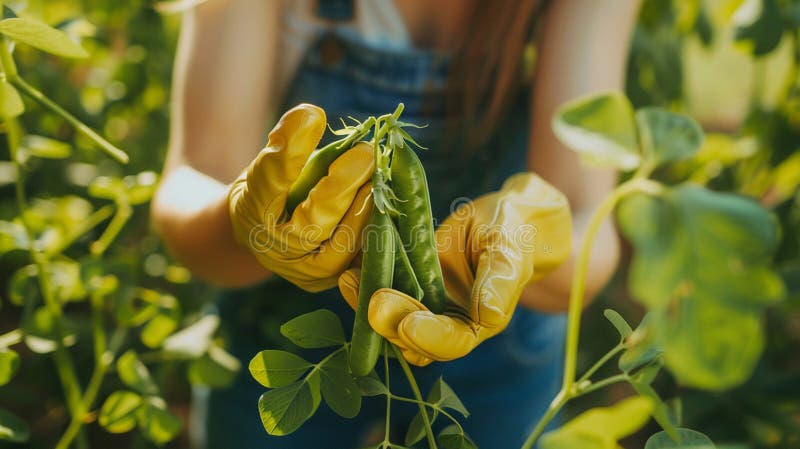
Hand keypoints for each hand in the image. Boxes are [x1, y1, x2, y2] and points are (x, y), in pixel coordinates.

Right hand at [228, 104, 373, 291]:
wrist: (270, 235)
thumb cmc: (273, 189)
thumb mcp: (270, 161)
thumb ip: (288, 142)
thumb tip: (312, 115)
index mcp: (252, 213)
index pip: (270, 182)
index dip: (291, 152)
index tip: (314, 117)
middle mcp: (277, 251)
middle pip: (311, 224)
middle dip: (341, 187)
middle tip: (366, 153)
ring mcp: (308, 273)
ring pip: (341, 250)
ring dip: (366, 211)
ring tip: (381, 177)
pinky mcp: (337, 278)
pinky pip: (363, 261)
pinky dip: (381, 232)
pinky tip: (395, 201)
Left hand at [339, 173, 570, 365]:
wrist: (501, 219)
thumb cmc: (512, 233)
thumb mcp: (510, 250)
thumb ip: (501, 281)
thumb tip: (488, 315)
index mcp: (480, 321)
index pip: (452, 342)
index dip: (429, 337)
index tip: (407, 323)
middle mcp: (449, 321)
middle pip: (413, 339)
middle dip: (391, 323)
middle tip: (373, 300)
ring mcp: (425, 305)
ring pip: (390, 323)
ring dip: (367, 308)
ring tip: (351, 281)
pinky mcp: (406, 286)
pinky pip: (381, 294)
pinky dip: (364, 286)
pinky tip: (351, 269)